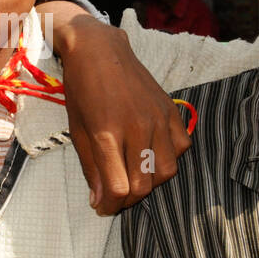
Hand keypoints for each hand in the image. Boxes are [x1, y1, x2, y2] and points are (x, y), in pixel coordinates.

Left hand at [45, 5, 191, 214]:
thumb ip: (91, 168)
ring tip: (134, 176)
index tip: (103, 207)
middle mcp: (136, 127)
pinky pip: (181, 147)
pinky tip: (152, 154)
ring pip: (166, 171)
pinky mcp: (170, 109)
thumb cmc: (81, 90)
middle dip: (128, 199)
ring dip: (150, 182)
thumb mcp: (77, 130)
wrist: (99, 51)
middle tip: (116, 196)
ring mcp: (158, 117)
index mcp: (107, 132)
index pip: (118, 188)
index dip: (110, 205)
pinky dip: (169, 158)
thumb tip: (100, 200)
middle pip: (144, 185)